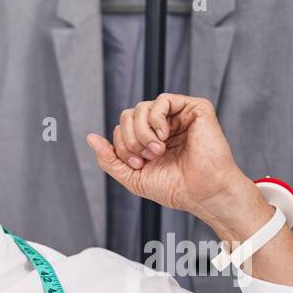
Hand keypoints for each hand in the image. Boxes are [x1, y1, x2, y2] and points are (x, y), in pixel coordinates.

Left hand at [86, 93, 252, 221]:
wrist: (201, 192)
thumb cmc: (174, 187)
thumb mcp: (131, 176)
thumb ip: (109, 159)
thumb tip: (90, 138)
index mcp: (149, 140)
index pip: (121, 129)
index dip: (121, 146)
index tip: (138, 165)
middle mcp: (163, 126)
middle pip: (128, 116)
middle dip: (129, 139)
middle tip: (146, 157)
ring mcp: (178, 116)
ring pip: (141, 107)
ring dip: (141, 132)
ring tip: (157, 150)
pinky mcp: (194, 108)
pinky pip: (162, 100)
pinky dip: (155, 119)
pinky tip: (163, 136)